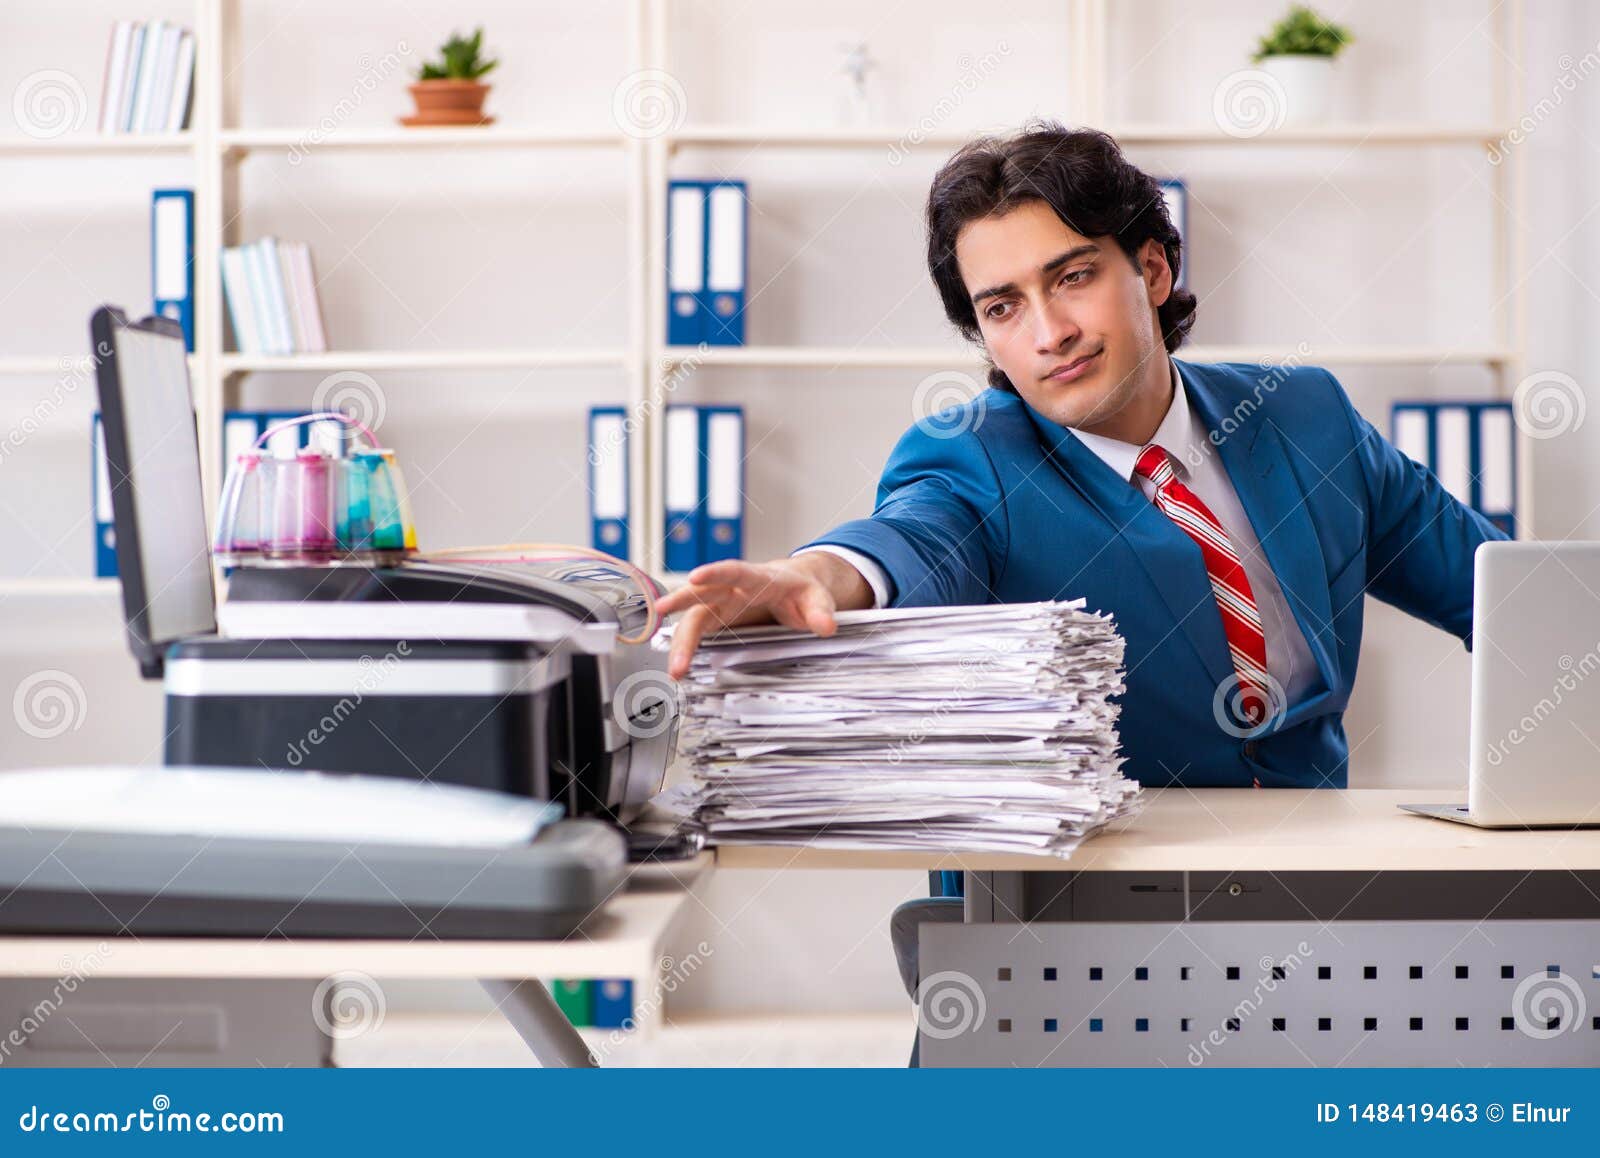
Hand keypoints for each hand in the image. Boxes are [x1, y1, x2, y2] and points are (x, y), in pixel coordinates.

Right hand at [654, 554, 870, 678]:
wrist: (792, 589)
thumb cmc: (801, 591)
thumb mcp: (817, 598)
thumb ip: (821, 611)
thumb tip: (826, 626)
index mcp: (758, 579)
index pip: (734, 571)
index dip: (715, 572)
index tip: (695, 576)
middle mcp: (733, 591)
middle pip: (703, 594)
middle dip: (680, 601)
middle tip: (661, 611)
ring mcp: (722, 608)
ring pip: (694, 620)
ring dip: (681, 643)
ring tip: (676, 671)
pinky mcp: (717, 623)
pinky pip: (697, 635)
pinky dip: (685, 652)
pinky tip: (679, 671)